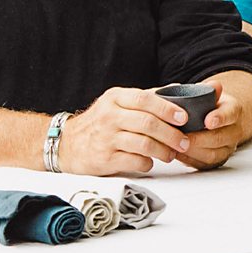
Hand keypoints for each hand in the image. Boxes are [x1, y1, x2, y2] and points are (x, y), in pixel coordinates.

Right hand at [58, 86, 194, 173]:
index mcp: (115, 98)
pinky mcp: (105, 159)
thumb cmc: (99, 123)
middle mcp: (110, 116)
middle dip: (172, 134)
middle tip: (184, 142)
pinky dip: (148, 163)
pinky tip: (150, 161)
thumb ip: (146, 97)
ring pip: (144, 144)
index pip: (145, 99)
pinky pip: (135, 161)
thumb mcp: (117, 103)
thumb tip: (178, 89)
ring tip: (171, 154)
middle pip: (148, 123)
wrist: (67, 145)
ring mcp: (106, 138)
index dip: (168, 109)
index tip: (184, 118)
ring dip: (164, 151)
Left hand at [178, 80, 242, 169]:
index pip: (231, 114)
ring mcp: (227, 147)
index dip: (220, 118)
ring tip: (177, 146)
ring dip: (193, 151)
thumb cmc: (209, 105)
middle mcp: (234, 131)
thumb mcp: (209, 94)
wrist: (216, 118)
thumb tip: (214, 85)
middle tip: (184, 137)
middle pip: (220, 138)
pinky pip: (205, 164)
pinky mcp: (217, 160)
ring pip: (213, 154)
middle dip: (200, 139)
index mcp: (233, 111)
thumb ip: (209, 90)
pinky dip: (190, 160)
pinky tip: (177, 154)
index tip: (208, 120)